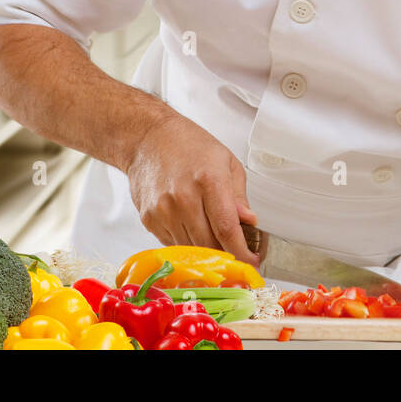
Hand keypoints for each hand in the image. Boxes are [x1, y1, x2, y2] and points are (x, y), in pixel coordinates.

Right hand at [123, 108, 259, 265]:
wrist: (147, 138)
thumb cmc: (189, 145)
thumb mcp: (225, 161)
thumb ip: (238, 196)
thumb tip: (249, 222)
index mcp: (208, 180)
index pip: (227, 229)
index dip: (242, 252)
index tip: (253, 263)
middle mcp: (183, 198)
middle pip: (209, 245)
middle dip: (227, 255)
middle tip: (237, 253)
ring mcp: (163, 211)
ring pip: (191, 249)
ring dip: (206, 250)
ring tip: (213, 235)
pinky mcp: (149, 219)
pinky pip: (174, 244)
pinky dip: (187, 242)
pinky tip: (191, 225)